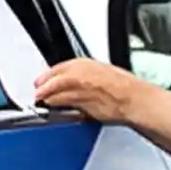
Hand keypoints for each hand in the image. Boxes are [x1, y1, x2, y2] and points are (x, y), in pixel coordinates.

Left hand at [34, 58, 157, 123]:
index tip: (43, 79)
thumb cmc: (124, 87)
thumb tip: (78, 82)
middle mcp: (79, 73)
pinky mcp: (80, 102)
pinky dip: (55, 103)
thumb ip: (87, 76)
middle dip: (43, 84)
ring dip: (46, 95)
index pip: (59, 67)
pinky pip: (62, 102)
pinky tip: (51, 105)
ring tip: (41, 98)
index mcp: (85, 63)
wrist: (132, 98)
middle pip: (53, 77)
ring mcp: (78, 87)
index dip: (49, 74)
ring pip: (55, 90)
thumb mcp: (103, 72)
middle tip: (38, 89)